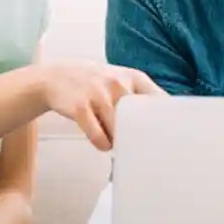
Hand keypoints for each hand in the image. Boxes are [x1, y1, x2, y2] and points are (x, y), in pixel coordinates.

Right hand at [33, 62, 165, 150]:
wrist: (54, 77)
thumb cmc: (94, 84)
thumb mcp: (120, 80)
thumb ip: (141, 97)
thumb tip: (167, 123)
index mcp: (133, 77)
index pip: (160, 100)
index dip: (167, 120)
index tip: (170, 137)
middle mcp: (118, 83)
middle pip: (141, 120)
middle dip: (141, 137)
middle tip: (140, 146)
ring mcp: (98, 94)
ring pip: (120, 131)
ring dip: (119, 141)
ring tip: (115, 140)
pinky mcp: (80, 107)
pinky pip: (99, 138)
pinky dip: (103, 144)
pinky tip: (101, 141)